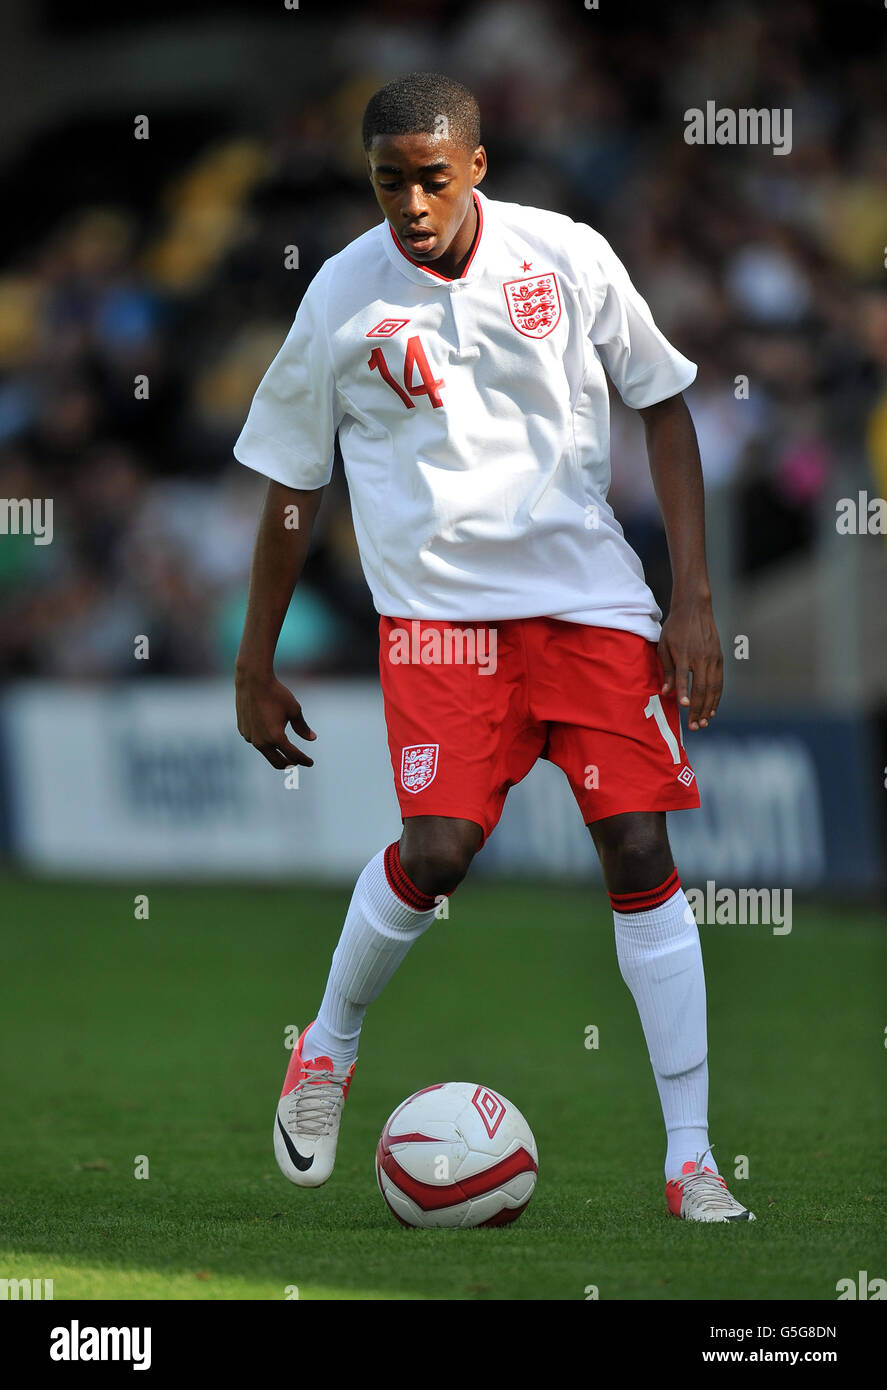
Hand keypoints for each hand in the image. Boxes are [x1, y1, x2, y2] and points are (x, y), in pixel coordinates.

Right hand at [235, 669, 316, 769]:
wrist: (252, 681)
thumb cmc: (276, 694)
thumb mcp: (294, 710)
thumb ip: (302, 727)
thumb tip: (312, 739)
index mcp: (276, 737)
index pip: (294, 755)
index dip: (304, 760)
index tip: (311, 762)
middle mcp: (261, 741)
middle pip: (277, 762)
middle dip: (289, 764)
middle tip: (298, 762)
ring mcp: (250, 737)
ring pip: (265, 752)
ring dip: (276, 752)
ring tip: (284, 749)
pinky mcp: (243, 731)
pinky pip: (256, 741)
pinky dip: (264, 741)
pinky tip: (269, 735)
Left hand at [658, 596, 722, 730]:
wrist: (695, 609)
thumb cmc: (675, 628)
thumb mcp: (664, 646)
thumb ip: (666, 670)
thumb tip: (666, 693)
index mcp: (684, 653)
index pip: (684, 676)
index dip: (684, 692)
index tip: (685, 707)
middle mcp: (701, 657)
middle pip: (701, 687)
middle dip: (698, 709)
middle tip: (694, 726)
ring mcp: (713, 658)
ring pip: (713, 688)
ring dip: (709, 707)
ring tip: (704, 723)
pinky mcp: (719, 659)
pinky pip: (719, 682)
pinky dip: (716, 698)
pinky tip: (712, 709)